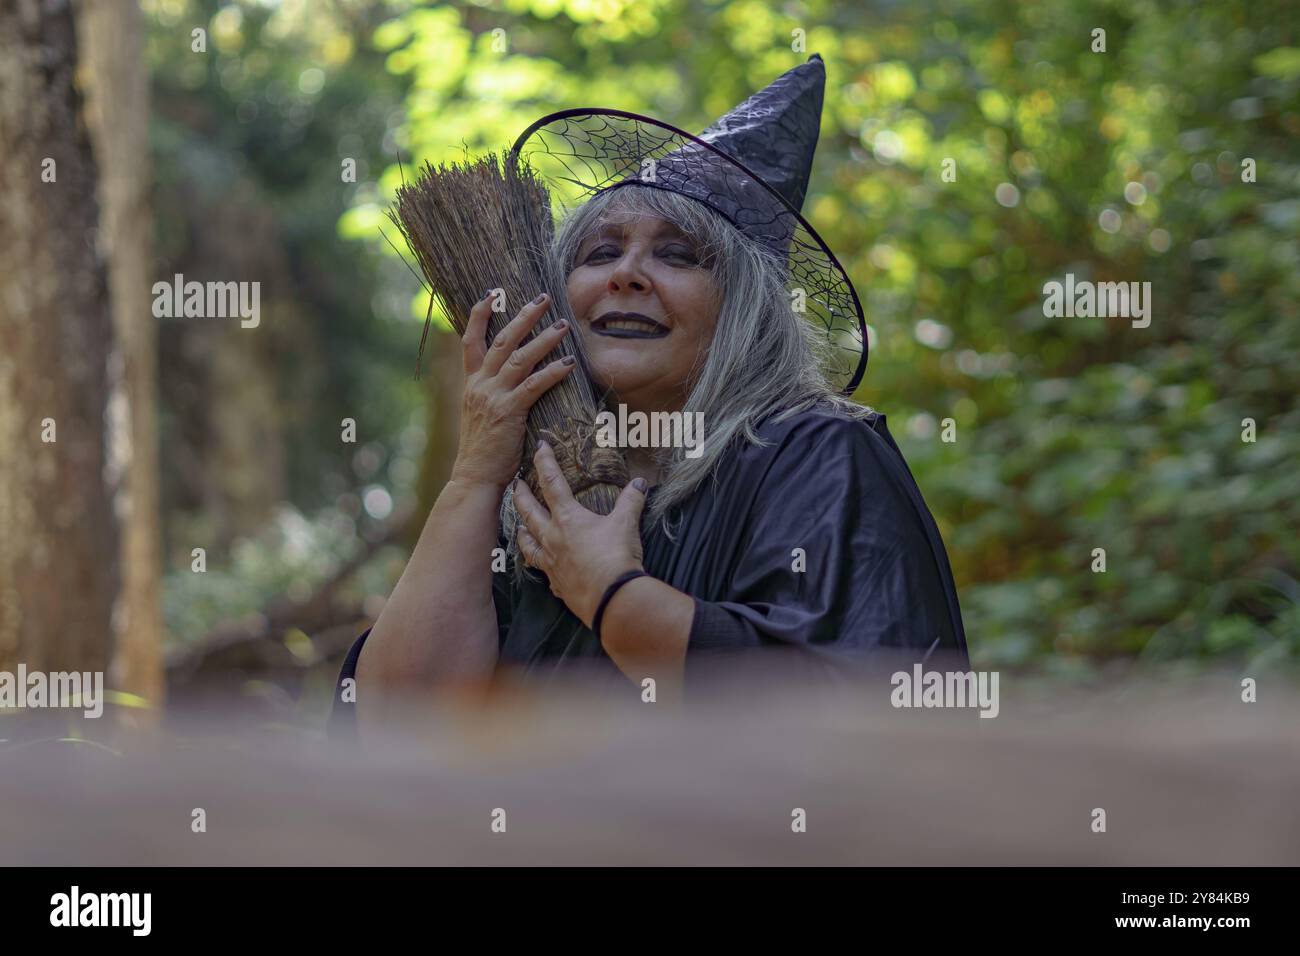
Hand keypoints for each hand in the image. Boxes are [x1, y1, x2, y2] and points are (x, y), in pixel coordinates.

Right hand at [450, 290, 575, 491]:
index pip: (470, 340)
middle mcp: (480, 384)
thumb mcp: (480, 414)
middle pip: (501, 340)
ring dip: (544, 339)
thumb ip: (491, 393)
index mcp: (471, 383)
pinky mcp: (508, 412)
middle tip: (544, 298)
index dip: (480, 315)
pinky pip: (533, 385)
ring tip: (564, 325)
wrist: (474, 477)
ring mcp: (493, 397)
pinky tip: (568, 363)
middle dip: (523, 316)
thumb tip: (511, 379)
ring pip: (520, 358)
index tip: (491, 294)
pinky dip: (552, 372)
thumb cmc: (483, 450)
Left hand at [513, 440, 648, 627]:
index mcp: (568, 518)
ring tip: (519, 527)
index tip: (540, 447)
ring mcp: (551, 562)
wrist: (610, 597)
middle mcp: (553, 538)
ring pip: (528, 543)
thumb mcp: (626, 524)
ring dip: (522, 532)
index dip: (545, 462)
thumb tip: (640, 484)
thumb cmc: (615, 557)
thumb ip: (631, 501)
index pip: (552, 483)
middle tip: (515, 485)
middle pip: (529, 512)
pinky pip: (543, 571)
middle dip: (521, 496)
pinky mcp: (556, 583)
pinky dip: (541, 566)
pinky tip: (543, 567)